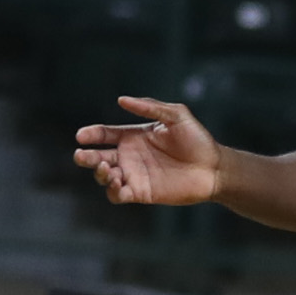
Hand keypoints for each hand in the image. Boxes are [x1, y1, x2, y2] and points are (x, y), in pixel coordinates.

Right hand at [74, 96, 221, 205]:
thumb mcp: (177, 116)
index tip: (82, 135)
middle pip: (97, 156)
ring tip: (106, 167)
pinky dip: (112, 191)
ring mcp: (133, 175)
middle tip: (81, 155)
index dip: (91, 134)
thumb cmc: (198, 140)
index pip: (105, 134)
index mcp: (134, 136)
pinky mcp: (140, 192)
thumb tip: (121, 100)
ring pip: (104, 176)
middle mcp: (130, 156)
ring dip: (99, 173)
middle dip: (86, 156)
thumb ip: (150, 107)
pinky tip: (117, 183)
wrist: (214, 168)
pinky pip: (117, 195)